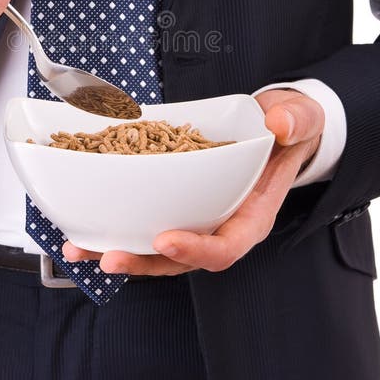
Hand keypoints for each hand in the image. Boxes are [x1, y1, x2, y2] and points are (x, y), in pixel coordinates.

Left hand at [62, 89, 324, 275]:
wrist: (278, 128)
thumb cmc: (290, 128)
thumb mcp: (300, 118)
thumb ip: (295, 121)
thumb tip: (279, 125)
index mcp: (253, 215)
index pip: (226, 246)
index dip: (196, 249)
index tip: (166, 239)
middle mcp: (221, 225)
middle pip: (180, 259)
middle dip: (143, 262)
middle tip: (107, 257)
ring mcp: (197, 219)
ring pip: (156, 249)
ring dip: (118, 250)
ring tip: (79, 249)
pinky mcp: (178, 205)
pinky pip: (146, 222)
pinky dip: (116, 225)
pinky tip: (84, 223)